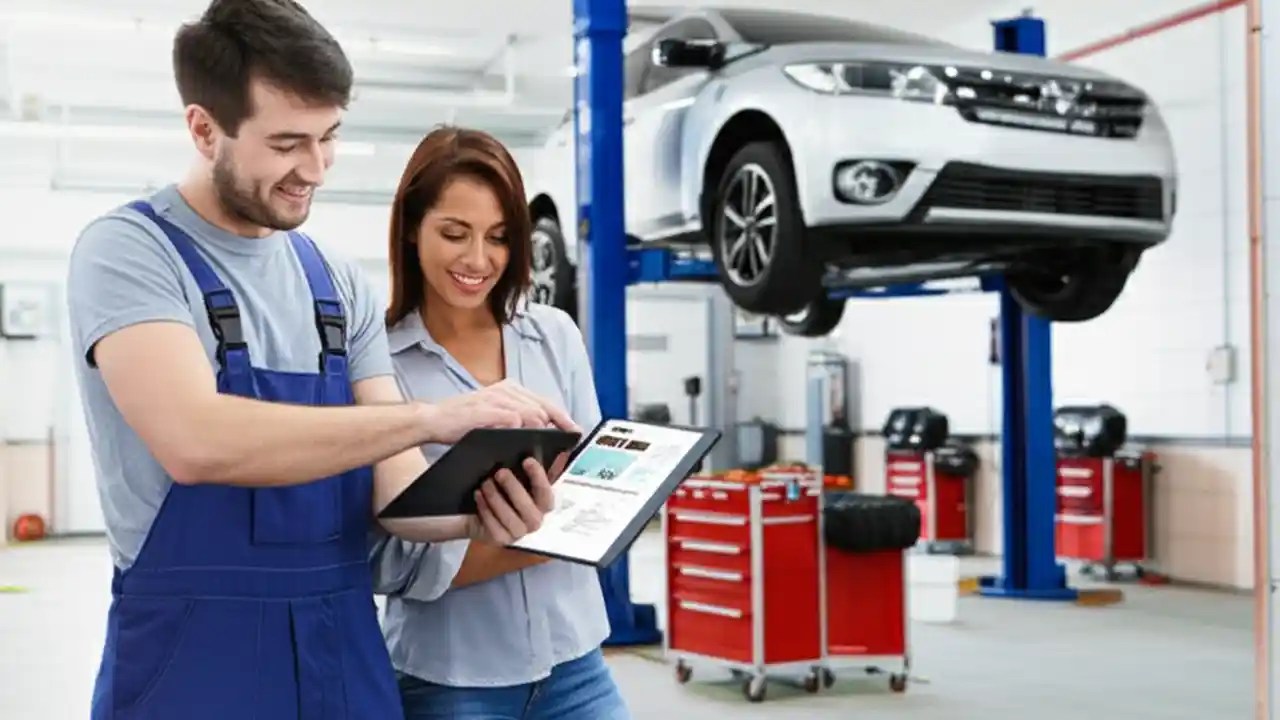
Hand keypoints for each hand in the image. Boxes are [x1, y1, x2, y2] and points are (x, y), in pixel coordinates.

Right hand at [422, 380, 579, 443]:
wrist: (435, 419)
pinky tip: (520, 442)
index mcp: (510, 388)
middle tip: (564, 444)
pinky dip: (520, 431)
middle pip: (544, 408)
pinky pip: (515, 419)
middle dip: (556, 427)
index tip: (574, 431)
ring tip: (540, 447)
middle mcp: (507, 389)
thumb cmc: (463, 421)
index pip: (545, 402)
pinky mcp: (488, 409)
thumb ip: (515, 417)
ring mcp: (498, 398)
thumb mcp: (494, 414)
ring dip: (539, 432)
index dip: (562, 417)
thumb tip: (541, 428)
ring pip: (533, 414)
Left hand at [467, 457, 557, 544]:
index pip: (547, 494)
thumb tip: (561, 453)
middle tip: (500, 472)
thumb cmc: (503, 491)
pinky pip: (495, 528)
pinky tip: (479, 496)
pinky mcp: (501, 540)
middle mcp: (534, 521)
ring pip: (511, 520)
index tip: (527, 460)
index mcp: (542, 504)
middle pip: (530, 510)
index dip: (539, 478)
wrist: (477, 512)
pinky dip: (486, 511)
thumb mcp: (519, 476)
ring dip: (497, 499)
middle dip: (514, 489)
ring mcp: (518, 533)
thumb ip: (537, 468)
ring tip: (486, 483)